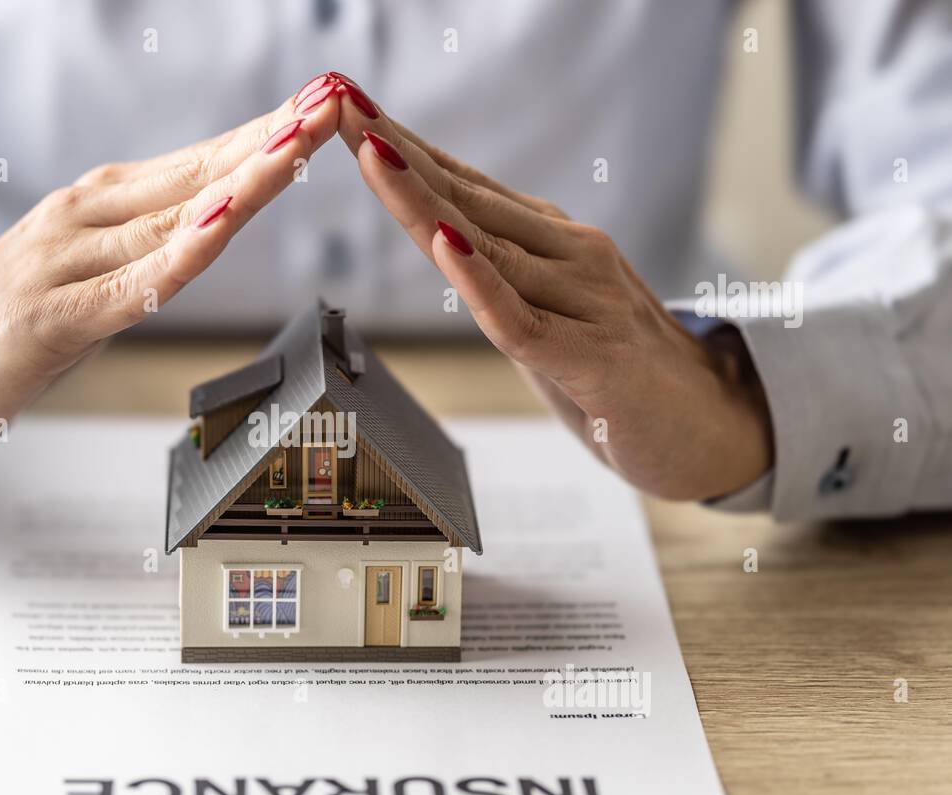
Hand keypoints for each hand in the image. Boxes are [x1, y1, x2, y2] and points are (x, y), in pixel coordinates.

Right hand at [0, 91, 338, 445]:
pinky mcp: (55, 317)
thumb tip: (216, 214)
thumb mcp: (87, 266)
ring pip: (173, 218)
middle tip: (330, 102)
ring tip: (298, 144)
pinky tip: (221, 224)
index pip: (198, 162)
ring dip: (243, 180)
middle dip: (270, 140)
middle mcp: (85, 217)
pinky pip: (133, 284)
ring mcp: (67, 261)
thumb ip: (145, 240)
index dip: (262, 133)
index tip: (320, 104)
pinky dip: (181, 252)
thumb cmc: (17, 316)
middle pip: (197, 176)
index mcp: (99, 203)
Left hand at [330, 79, 772, 500]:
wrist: (717, 429)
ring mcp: (586, 300)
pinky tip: (445, 246)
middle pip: (465, 200)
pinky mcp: (594, 359)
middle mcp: (571, 256)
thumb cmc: (622, 377)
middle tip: (340, 102)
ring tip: (370, 149)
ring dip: (421, 198)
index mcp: (555, 243)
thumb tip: (446, 243)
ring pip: (485, 245)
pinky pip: (520, 320)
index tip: (349, 110)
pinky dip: (480, 283)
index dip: (404, 149)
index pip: (465, 187)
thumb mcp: (551, 316)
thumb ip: (505, 280)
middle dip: (395, 152)